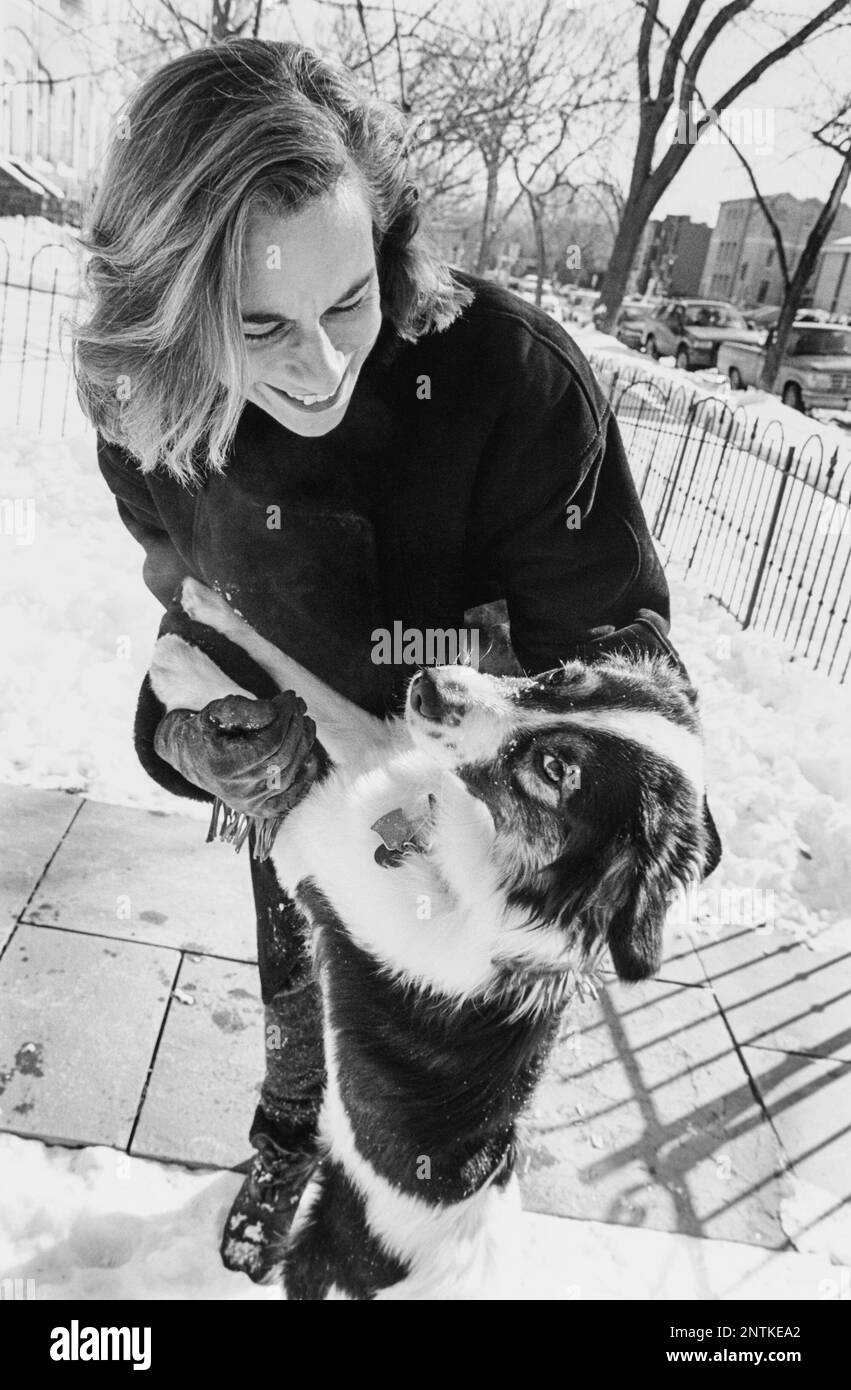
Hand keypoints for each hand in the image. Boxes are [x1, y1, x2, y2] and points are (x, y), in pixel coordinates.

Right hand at [154, 691, 320, 816]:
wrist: (191, 759)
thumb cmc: (205, 730)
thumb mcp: (214, 712)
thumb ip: (240, 708)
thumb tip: (274, 711)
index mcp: (224, 766)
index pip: (269, 742)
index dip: (285, 717)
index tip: (290, 696)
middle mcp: (237, 791)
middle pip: (283, 757)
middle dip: (296, 726)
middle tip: (299, 704)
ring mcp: (250, 804)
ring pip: (290, 772)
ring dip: (303, 744)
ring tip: (305, 721)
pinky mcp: (260, 810)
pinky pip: (291, 796)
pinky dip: (304, 777)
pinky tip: (310, 755)